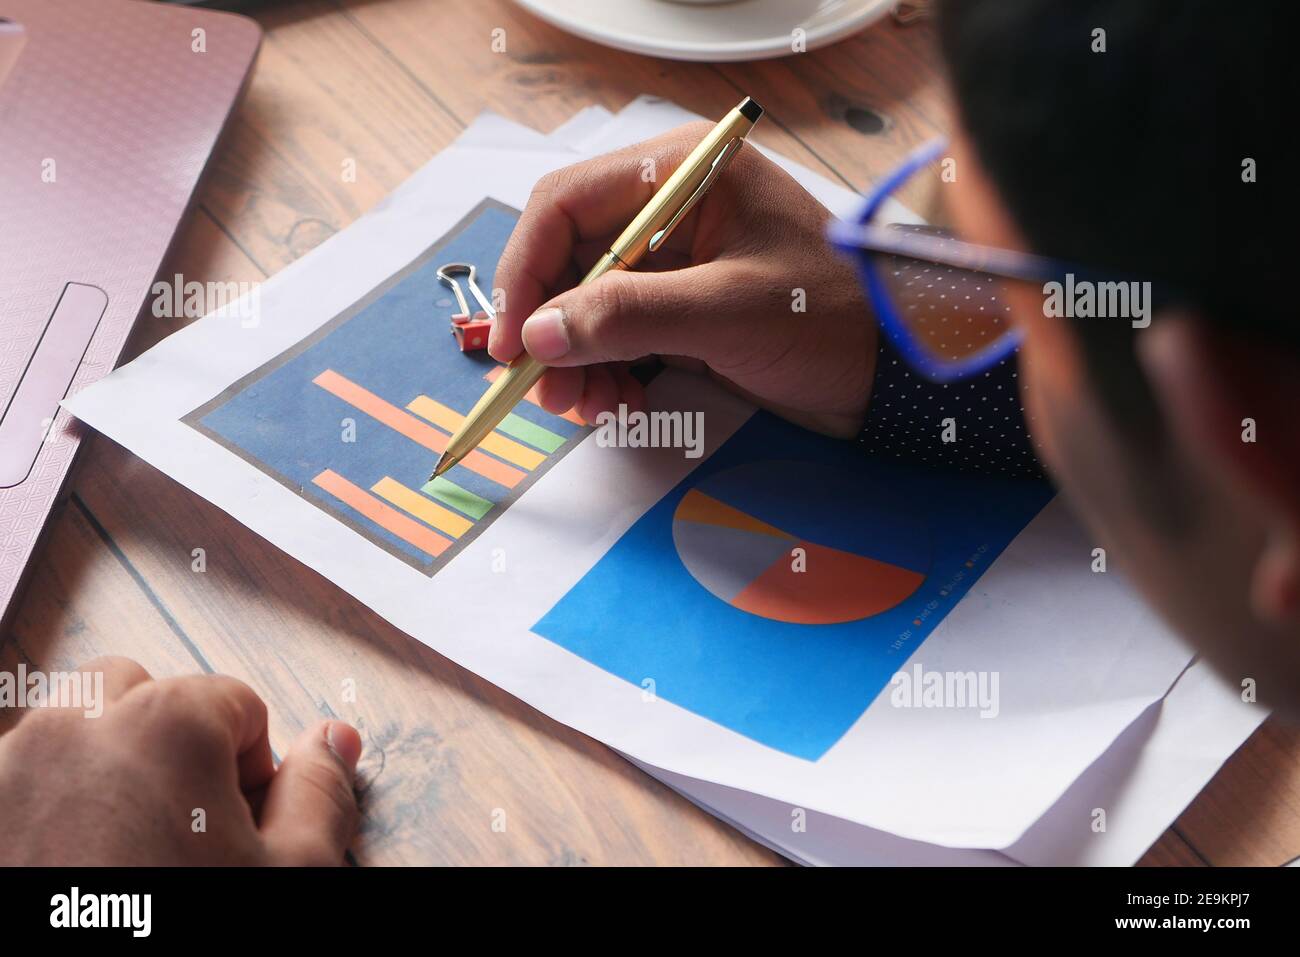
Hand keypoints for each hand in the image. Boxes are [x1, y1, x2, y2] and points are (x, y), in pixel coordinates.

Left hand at [0, 657, 360, 864]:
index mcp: (164, 722)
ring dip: (102, 774)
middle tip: (185, 832)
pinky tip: (72, 870)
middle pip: (137, 694)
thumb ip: (322, 792)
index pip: (236, 705)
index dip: (253, 773)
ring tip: (124, 858)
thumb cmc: (189, 946)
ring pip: (67, 737)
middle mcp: (71, 729)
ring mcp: (6, 776)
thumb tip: (335, 740)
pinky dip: (45, 814)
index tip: (241, 836)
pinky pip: (17, 789)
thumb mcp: (292, 878)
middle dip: (168, 744)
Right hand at [490, 122, 876, 437]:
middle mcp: (670, 205)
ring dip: (576, 358)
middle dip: (552, 330)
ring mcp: (675, 256)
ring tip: (595, 408)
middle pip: (568, 259)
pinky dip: (606, 369)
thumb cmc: (835, 319)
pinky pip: (616, 331)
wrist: (896, 370)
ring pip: (585, 302)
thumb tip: (538, 336)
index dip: (525, 275)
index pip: (566, 206)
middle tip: (552, 394)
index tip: (512, 344)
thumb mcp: (729, 314)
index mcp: (683, 172)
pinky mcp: (682, 302)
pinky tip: (622, 402)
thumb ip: (628, 318)